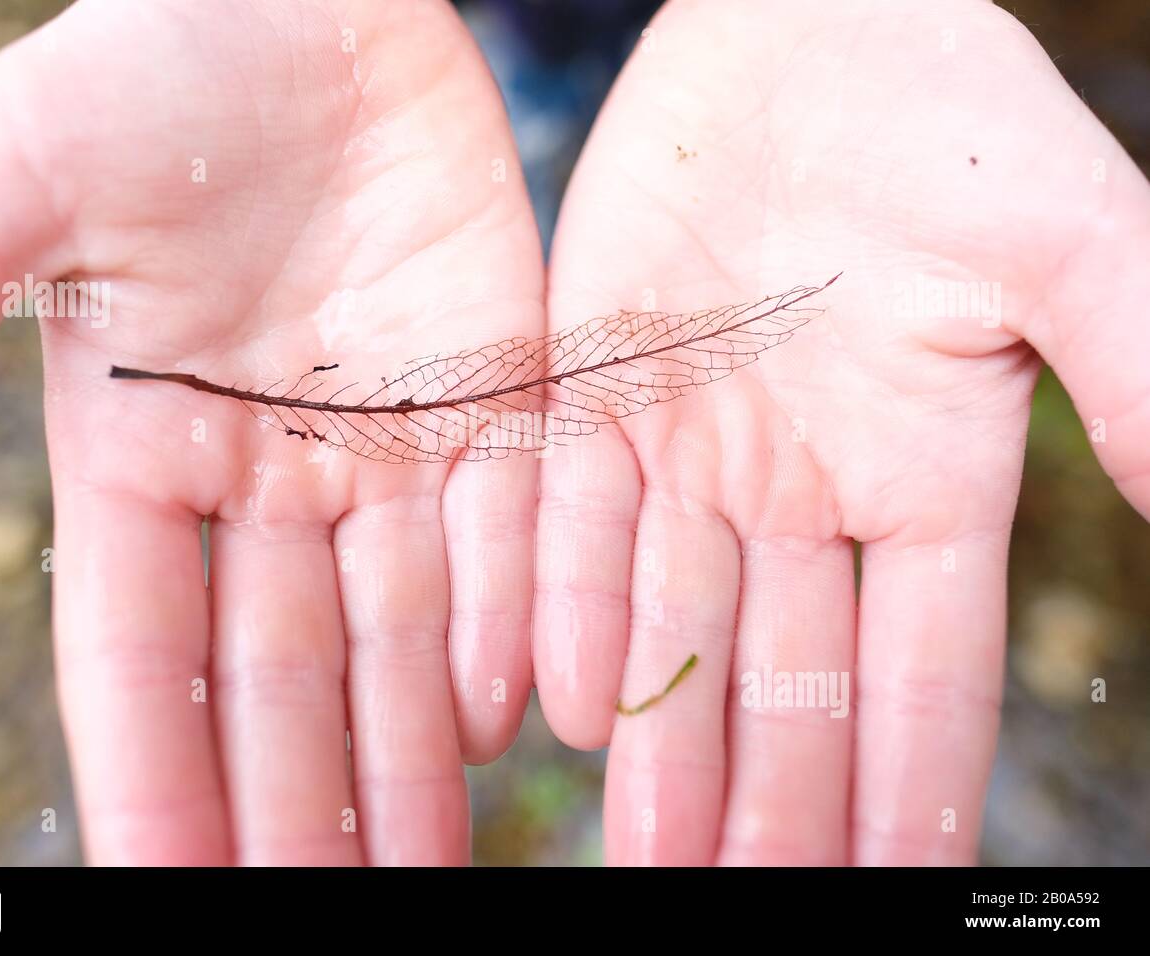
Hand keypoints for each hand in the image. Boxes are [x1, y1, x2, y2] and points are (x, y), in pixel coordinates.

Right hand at [0, 0, 542, 863]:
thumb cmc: (148, 69)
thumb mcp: (3, 183)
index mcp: (144, 453)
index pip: (142, 656)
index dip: (151, 777)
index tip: (161, 890)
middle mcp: (273, 477)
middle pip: (282, 676)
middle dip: (295, 805)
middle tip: (323, 913)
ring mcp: (390, 446)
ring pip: (400, 635)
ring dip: (408, 758)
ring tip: (422, 871)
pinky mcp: (493, 397)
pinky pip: (501, 535)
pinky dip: (504, 624)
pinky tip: (507, 723)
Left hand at [535, 0, 1149, 864]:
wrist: (801, 23)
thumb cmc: (944, 115)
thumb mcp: (1065, 241)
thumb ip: (1132, 372)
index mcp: (925, 477)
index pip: (918, 669)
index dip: (909, 782)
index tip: (899, 887)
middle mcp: (802, 489)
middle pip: (786, 678)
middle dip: (770, 796)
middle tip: (742, 900)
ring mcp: (695, 448)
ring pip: (673, 622)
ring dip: (660, 736)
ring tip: (648, 854)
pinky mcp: (600, 394)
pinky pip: (574, 520)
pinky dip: (567, 605)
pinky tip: (557, 702)